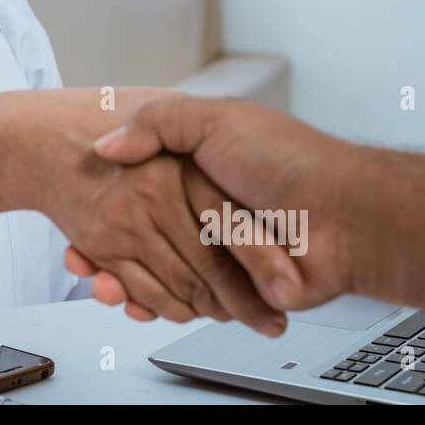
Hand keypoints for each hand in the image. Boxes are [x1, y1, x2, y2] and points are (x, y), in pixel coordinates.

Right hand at [67, 95, 359, 323]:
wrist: (348, 215)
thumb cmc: (289, 161)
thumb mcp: (216, 120)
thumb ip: (160, 124)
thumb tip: (107, 144)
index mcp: (202, 174)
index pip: (140, 188)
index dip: (106, 197)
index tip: (76, 201)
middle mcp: (210, 215)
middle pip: (142, 234)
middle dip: (104, 246)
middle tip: (78, 254)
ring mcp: (223, 256)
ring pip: (155, 272)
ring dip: (120, 278)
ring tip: (93, 277)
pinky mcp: (238, 293)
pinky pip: (186, 303)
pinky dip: (152, 304)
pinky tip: (124, 296)